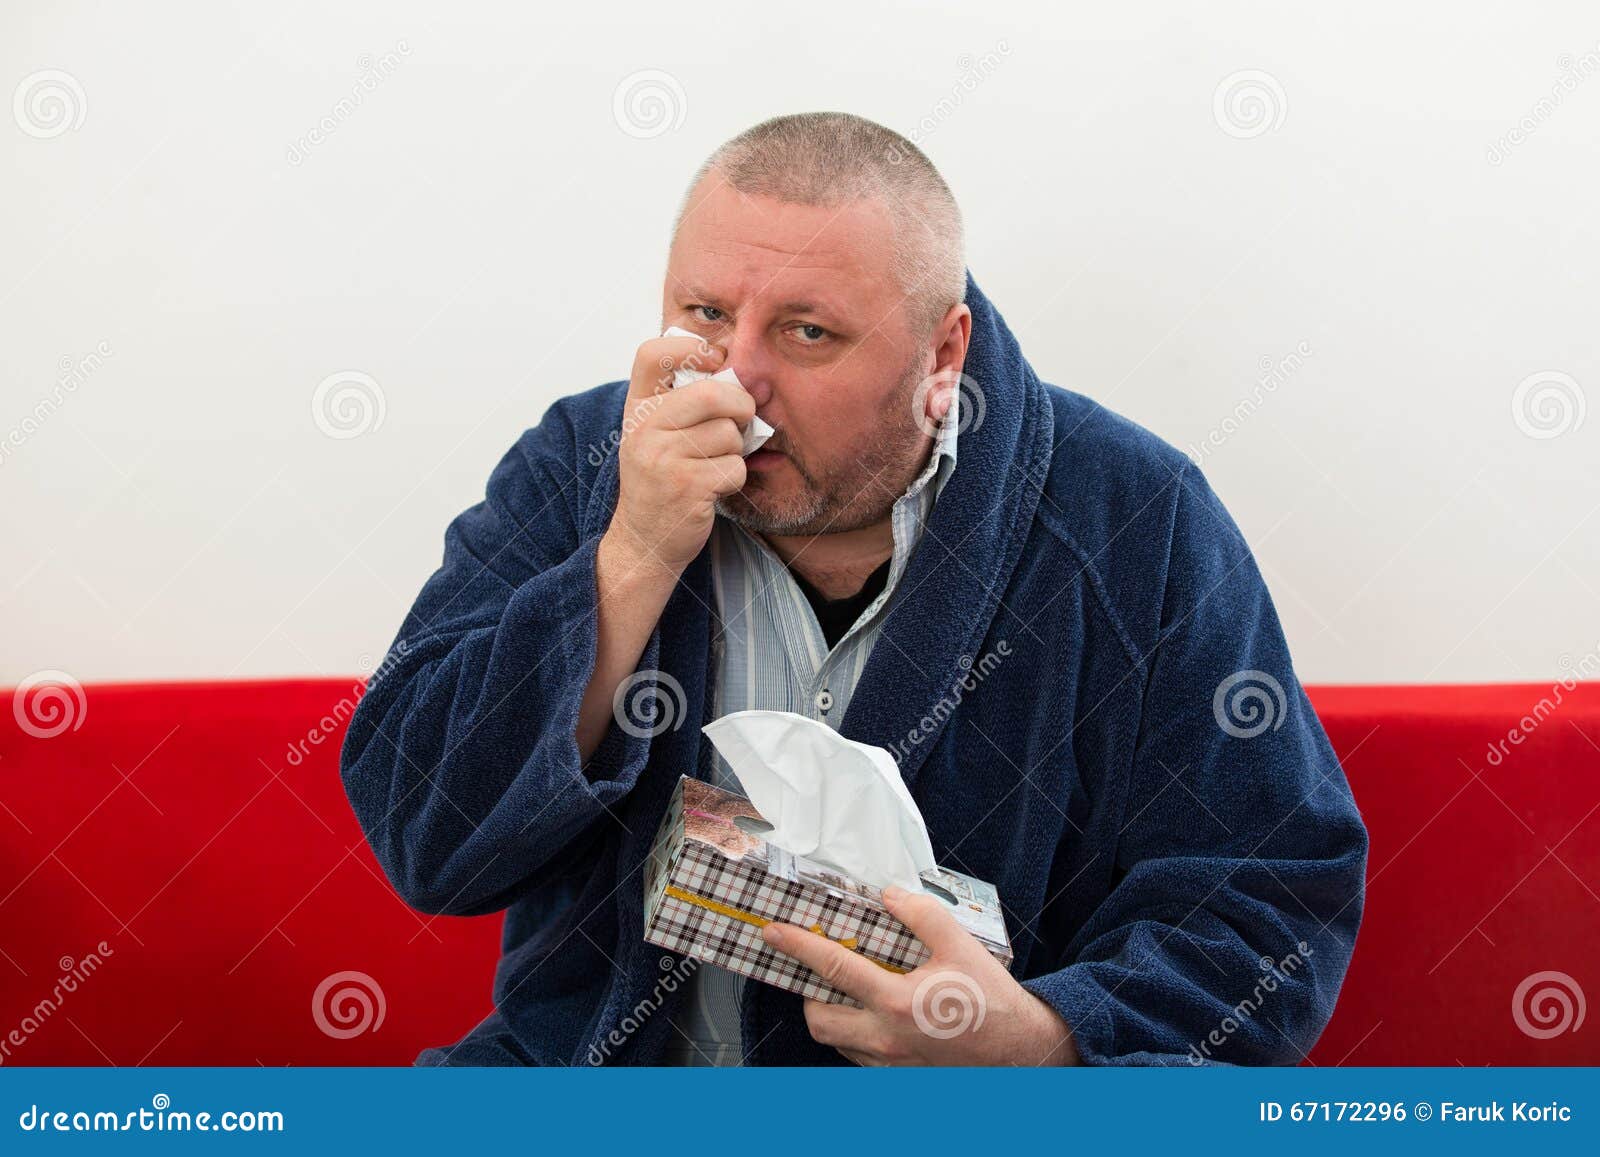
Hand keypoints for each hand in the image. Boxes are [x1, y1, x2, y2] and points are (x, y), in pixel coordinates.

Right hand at [604, 334, 755, 576]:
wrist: (644, 539)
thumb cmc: (662, 479)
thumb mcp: (658, 434)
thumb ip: (688, 401)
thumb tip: (751, 376)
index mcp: (636, 406)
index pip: (653, 353)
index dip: (692, 348)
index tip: (716, 362)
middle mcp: (643, 427)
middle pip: (711, 393)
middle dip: (740, 405)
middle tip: (741, 419)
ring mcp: (663, 457)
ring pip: (728, 433)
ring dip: (735, 450)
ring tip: (714, 463)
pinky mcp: (686, 486)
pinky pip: (735, 467)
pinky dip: (735, 477)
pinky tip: (714, 486)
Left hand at [761, 884, 1080, 1065]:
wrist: (1021, 1052)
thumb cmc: (991, 1000)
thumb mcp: (959, 945)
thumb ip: (920, 914)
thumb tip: (887, 896)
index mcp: (896, 1002)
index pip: (832, 968)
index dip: (798, 945)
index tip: (773, 930)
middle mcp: (885, 1037)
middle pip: (819, 1019)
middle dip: (807, 992)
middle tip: (818, 967)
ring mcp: (890, 1062)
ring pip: (836, 1042)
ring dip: (831, 1014)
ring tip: (846, 988)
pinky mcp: (898, 1075)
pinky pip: (859, 1056)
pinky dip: (854, 1033)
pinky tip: (873, 1012)